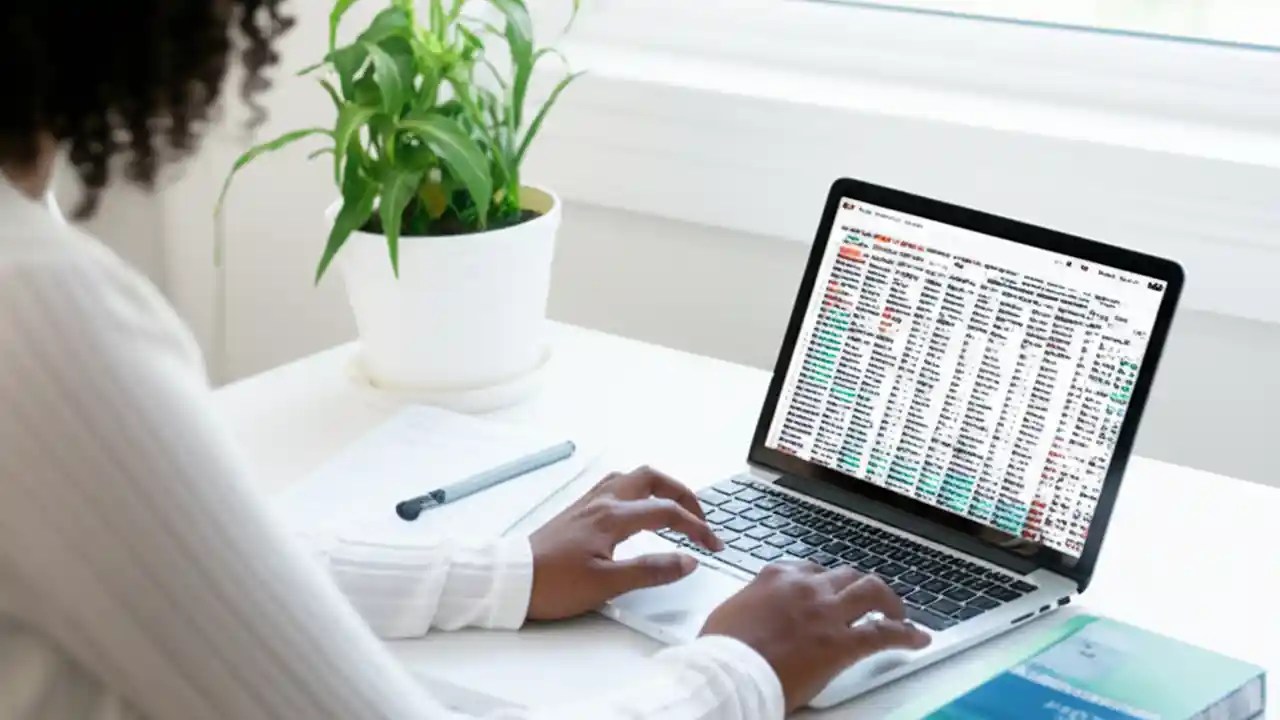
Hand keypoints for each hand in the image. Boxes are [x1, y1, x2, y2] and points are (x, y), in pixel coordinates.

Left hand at [527, 466, 723, 620]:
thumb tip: (687, 560)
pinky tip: (637, 509)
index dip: (697, 527)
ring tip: (674, 509)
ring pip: (632, 478)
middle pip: (653, 479)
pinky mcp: (577, 511)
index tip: (713, 546)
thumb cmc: (554, 584)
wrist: (511, 580)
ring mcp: (588, 503)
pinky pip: (615, 486)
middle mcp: (602, 501)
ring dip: (659, 487)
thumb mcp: (607, 584)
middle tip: (699, 518)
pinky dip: (638, 491)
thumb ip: (651, 570)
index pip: (667, 512)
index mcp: (613, 517)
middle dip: (683, 494)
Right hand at [702, 562, 930, 710]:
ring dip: (889, 600)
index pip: (809, 569)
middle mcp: (806, 587)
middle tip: (868, 601)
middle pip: (845, 575)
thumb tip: (754, 612)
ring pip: (871, 591)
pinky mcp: (842, 643)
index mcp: (776, 578)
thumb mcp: (730, 614)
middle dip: (858, 587)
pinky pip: (884, 633)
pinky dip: (906, 634)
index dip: (823, 583)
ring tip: (898, 613)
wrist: (729, 673)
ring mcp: (827, 613)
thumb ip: (752, 604)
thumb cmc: (722, 651)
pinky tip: (918, 638)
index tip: (827, 592)